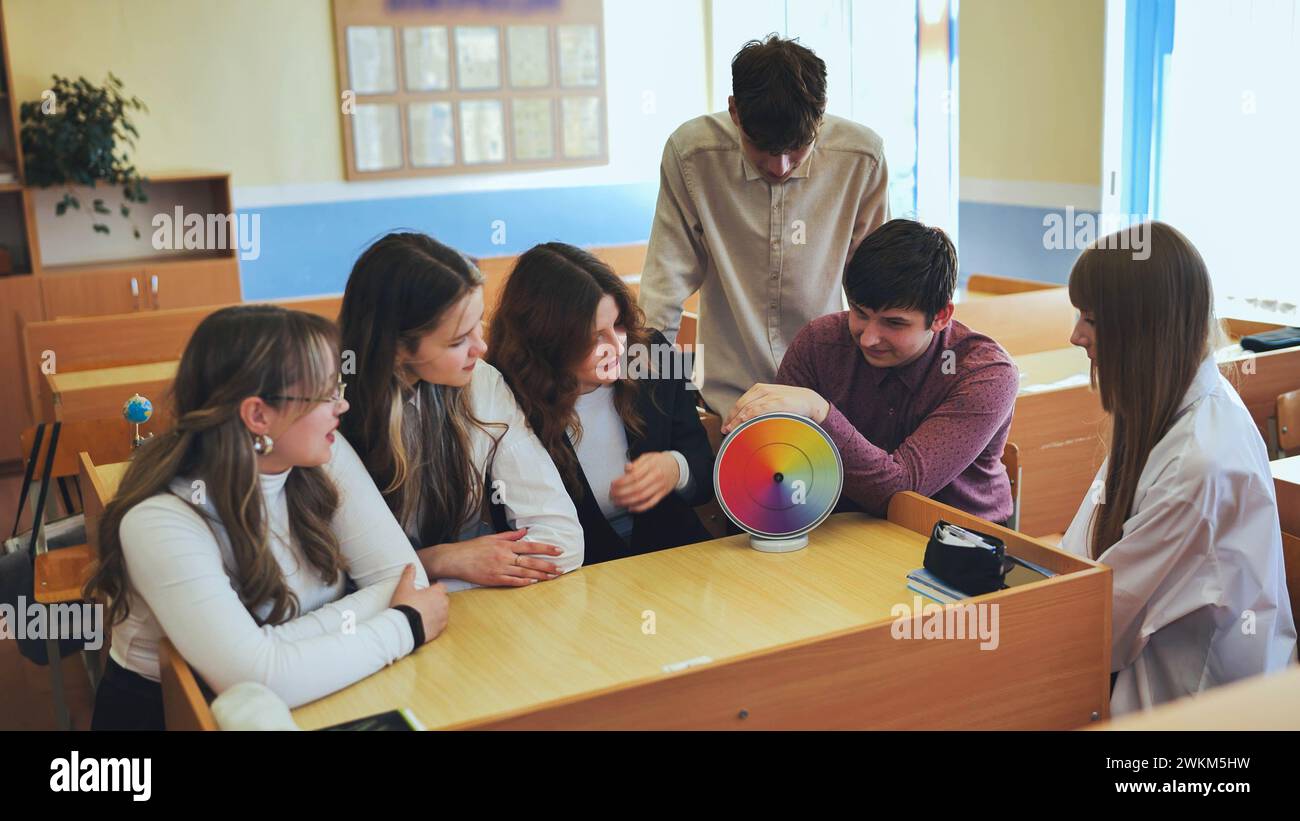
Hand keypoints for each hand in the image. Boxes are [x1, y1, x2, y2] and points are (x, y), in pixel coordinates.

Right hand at [388, 564, 448, 644]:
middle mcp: (443, 605)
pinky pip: (439, 624)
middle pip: (442, 599)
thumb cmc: (404, 606)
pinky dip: (433, 623)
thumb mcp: (403, 587)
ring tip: (421, 613)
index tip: (425, 591)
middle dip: (435, 599)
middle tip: (421, 602)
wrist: (403, 628)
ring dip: (435, 611)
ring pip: (442, 612)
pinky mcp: (440, 630)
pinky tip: (423, 623)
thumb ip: (409, 575)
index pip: (440, 587)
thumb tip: (411, 565)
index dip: (433, 588)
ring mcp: (443, 618)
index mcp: (437, 593)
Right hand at [417, 529, 564, 587]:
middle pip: (531, 561)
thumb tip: (525, 531)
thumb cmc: (473, 548)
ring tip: (552, 577)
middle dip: (548, 565)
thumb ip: (510, 536)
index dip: (546, 548)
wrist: (455, 559)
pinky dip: (524, 582)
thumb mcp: (492, 537)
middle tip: (561, 568)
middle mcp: (504, 556)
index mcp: (505, 544)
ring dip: (540, 575)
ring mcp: (500, 568)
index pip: (530, 546)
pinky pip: (512, 581)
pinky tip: (534, 583)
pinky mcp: (494, 579)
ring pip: (524, 572)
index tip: (559, 551)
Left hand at [609, 452, 678, 513]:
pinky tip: (630, 508)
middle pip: (637, 488)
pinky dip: (640, 507)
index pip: (634, 475)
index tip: (613, 484)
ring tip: (617, 502)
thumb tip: (626, 468)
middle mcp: (656, 477)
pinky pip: (650, 503)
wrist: (677, 466)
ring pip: (642, 497)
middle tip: (612, 494)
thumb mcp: (648, 457)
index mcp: (651, 466)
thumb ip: (636, 463)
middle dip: (621, 493)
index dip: (621, 481)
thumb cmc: (660, 461)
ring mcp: (660, 487)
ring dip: (627, 501)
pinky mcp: (662, 494)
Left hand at [721, 383, 829, 433]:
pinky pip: (760, 409)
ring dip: (738, 420)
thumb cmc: (790, 405)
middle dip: (732, 419)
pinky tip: (744, 424)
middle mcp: (763, 390)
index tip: (726, 427)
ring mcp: (771, 395)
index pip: (740, 403)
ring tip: (732, 431)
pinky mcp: (778, 401)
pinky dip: (749, 417)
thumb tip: (747, 423)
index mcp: (759, 389)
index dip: (731, 415)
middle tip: (726, 431)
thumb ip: (760, 408)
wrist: (810, 401)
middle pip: (741, 405)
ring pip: (748, 408)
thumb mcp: (772, 402)